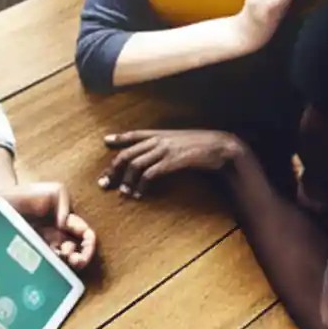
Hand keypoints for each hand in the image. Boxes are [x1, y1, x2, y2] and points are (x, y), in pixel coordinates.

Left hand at [0, 182, 96, 269]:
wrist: (1, 202)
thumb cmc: (28, 195)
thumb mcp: (55, 191)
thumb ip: (65, 203)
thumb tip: (64, 224)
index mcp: (67, 224)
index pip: (86, 235)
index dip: (89, 241)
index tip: (85, 242)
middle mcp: (58, 238)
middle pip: (79, 253)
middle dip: (82, 258)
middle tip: (76, 260)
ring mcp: (45, 247)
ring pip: (63, 262)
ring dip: (68, 265)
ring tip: (64, 261)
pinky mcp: (32, 254)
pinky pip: (45, 265)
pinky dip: (51, 267)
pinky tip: (48, 263)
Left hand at [99, 130, 243, 197]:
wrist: (223, 147)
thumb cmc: (203, 147)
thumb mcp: (181, 142)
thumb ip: (167, 145)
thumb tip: (155, 156)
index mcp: (161, 133)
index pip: (134, 134)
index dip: (119, 137)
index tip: (105, 141)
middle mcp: (160, 139)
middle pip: (128, 153)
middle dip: (113, 169)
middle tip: (105, 182)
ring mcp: (165, 149)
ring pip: (135, 165)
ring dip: (126, 181)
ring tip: (123, 193)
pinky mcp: (172, 161)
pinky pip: (150, 174)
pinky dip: (142, 186)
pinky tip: (140, 194)